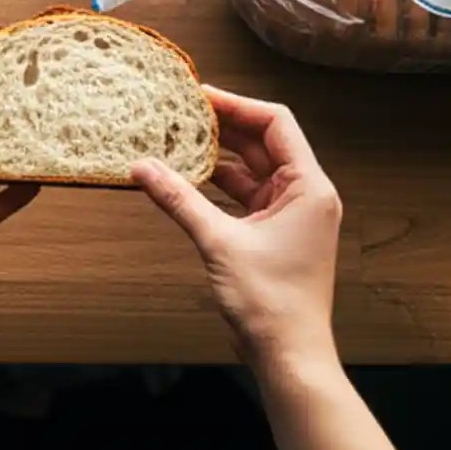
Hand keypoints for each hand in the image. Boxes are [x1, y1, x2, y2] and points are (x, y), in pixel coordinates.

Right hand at [131, 86, 341, 370]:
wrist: (289, 354)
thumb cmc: (270, 302)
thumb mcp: (218, 242)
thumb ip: (179, 199)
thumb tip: (142, 167)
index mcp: (309, 187)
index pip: (275, 123)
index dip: (236, 105)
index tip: (199, 95)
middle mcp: (306, 195)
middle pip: (263, 143)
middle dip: (222, 127)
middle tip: (180, 112)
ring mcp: (292, 215)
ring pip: (251, 171)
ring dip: (217, 158)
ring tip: (176, 140)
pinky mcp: (276, 235)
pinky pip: (245, 198)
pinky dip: (217, 188)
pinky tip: (186, 179)